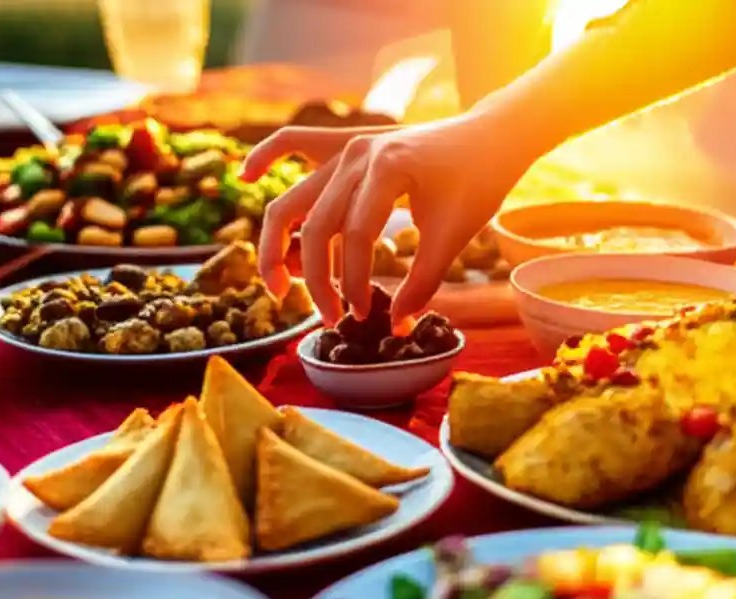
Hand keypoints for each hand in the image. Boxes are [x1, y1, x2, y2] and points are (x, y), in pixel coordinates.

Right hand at [243, 112, 536, 325]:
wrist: (491, 135)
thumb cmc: (479, 181)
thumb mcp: (456, 234)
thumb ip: (423, 282)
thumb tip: (395, 326)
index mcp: (389, 167)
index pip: (355, 236)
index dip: (353, 281)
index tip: (362, 315)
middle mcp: (358, 153)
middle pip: (314, 223)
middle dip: (316, 279)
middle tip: (328, 319)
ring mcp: (347, 146)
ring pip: (295, 198)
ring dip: (279, 244)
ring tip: (278, 287)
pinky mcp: (345, 144)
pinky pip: (294, 143)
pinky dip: (267, 156)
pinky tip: (244, 176)